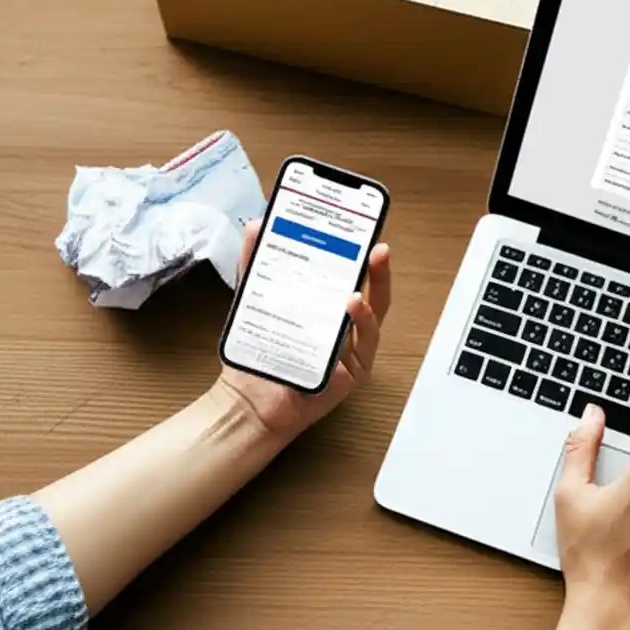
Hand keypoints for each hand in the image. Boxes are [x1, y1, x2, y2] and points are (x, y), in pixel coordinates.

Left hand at [212, 219, 391, 440]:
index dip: (358, 253)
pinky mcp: (355, 370)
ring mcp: (352, 348)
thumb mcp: (254, 302)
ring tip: (373, 262)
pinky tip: (354, 303)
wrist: (250, 403)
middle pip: (371, 291)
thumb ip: (256, 266)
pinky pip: (366, 341)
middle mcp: (343, 327)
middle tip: (378, 243)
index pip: (348, 276)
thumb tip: (257, 226)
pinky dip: (363, 319)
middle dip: (379, 266)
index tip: (361, 228)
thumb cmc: (257, 356)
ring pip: (376, 312)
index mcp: (324, 309)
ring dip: (378, 285)